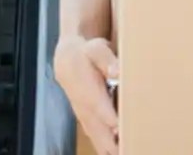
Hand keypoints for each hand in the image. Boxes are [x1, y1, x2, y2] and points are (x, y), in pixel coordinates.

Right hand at [54, 35, 118, 153]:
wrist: (67, 61)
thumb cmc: (85, 54)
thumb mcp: (96, 49)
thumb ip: (106, 59)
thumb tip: (117, 71)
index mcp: (88, 91)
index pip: (100, 108)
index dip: (110, 119)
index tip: (121, 128)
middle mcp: (85, 107)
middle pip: (99, 129)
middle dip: (112, 141)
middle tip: (126, 148)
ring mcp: (85, 116)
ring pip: (97, 136)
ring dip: (109, 146)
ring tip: (124, 151)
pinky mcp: (87, 119)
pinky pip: (95, 136)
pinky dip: (104, 146)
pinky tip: (114, 151)